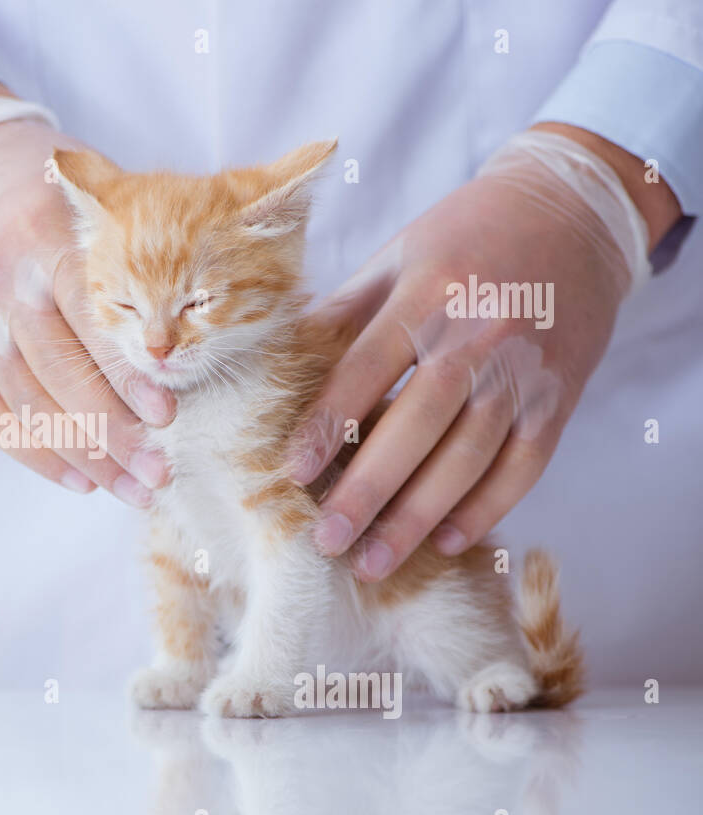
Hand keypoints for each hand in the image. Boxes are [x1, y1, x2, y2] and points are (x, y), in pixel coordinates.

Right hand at [0, 116, 174, 505]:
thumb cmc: (54, 194)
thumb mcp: (102, 197)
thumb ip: (146, 250)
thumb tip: (204, 320)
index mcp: (47, 238)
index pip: (89, 318)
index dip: (126, 374)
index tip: (166, 417)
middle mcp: (5, 280)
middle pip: (57, 372)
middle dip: (112, 432)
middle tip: (157, 473)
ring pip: (26, 402)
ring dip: (81, 455)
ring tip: (130, 488)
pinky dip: (33, 452)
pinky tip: (78, 479)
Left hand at [286, 128, 668, 580]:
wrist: (574, 213)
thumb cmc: (465, 235)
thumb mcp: (396, 255)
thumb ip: (343, 314)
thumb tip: (278, 368)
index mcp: (428, 291)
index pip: (366, 369)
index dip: (326, 424)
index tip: (291, 472)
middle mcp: (480, 333)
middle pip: (417, 426)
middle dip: (368, 492)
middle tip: (326, 541)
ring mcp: (525, 371)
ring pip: (469, 458)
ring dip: (419, 518)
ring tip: (373, 563)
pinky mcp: (559, 397)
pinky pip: (523, 466)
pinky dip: (486, 508)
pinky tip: (447, 540)